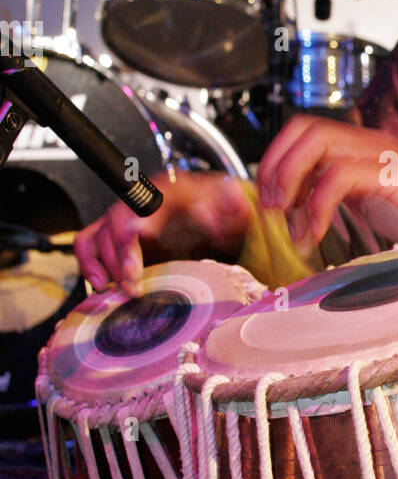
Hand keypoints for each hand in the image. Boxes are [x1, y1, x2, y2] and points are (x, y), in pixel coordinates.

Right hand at [74, 173, 252, 294]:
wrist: (214, 202)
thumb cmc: (218, 202)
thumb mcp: (230, 199)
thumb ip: (227, 205)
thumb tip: (212, 217)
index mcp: (165, 190)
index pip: (142, 201)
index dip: (135, 220)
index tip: (137, 237)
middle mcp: (138, 201)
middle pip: (115, 223)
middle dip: (121, 256)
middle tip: (133, 282)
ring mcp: (123, 216)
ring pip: (97, 236)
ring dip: (106, 266)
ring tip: (125, 288)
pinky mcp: (115, 234)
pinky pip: (87, 245)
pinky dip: (89, 264)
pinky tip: (102, 283)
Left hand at [257, 115, 397, 268]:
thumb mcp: (376, 203)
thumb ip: (343, 195)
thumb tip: (298, 203)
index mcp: (366, 147)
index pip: (304, 129)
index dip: (275, 159)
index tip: (270, 201)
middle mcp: (374, 143)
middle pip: (304, 128)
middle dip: (274, 169)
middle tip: (274, 210)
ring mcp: (388, 157)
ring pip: (319, 145)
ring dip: (291, 185)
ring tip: (293, 224)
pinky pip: (342, 175)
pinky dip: (317, 205)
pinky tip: (317, 234)